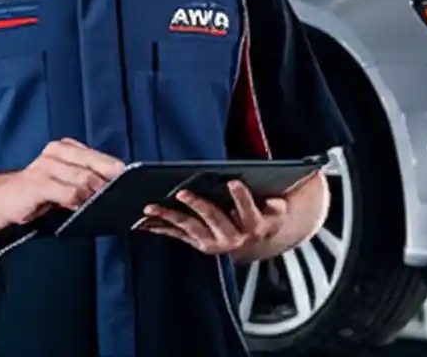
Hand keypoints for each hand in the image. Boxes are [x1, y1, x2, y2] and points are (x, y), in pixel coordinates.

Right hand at [6, 138, 125, 224]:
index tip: (132, 184)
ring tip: (99, 205)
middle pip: (96, 164)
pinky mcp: (38, 183)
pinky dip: (79, 202)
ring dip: (95, 195)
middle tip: (122, 196)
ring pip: (85, 179)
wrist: (1, 200)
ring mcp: (46, 165)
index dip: (116, 171)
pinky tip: (80, 209)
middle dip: (110, 182)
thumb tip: (117, 187)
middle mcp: (57, 151)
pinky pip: (69, 193)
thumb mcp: (63, 181)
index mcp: (66, 147)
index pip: (100, 156)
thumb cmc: (36, 193)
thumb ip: (85, 178)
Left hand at [138, 180, 288, 260]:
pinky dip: (160, 228)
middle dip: (198, 206)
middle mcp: (234, 239)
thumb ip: (278, 200)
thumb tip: (283, 190)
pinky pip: (178, 235)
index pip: (249, 212)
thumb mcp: (278, 206)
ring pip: (189, 230)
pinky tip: (143, 220)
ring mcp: (214, 243)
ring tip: (150, 207)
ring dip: (169, 218)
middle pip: (214, 221)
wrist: (260, 239)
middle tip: (182, 192)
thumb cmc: (267, 213)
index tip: (234, 181)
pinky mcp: (199, 244)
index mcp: (256, 226)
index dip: (242, 198)